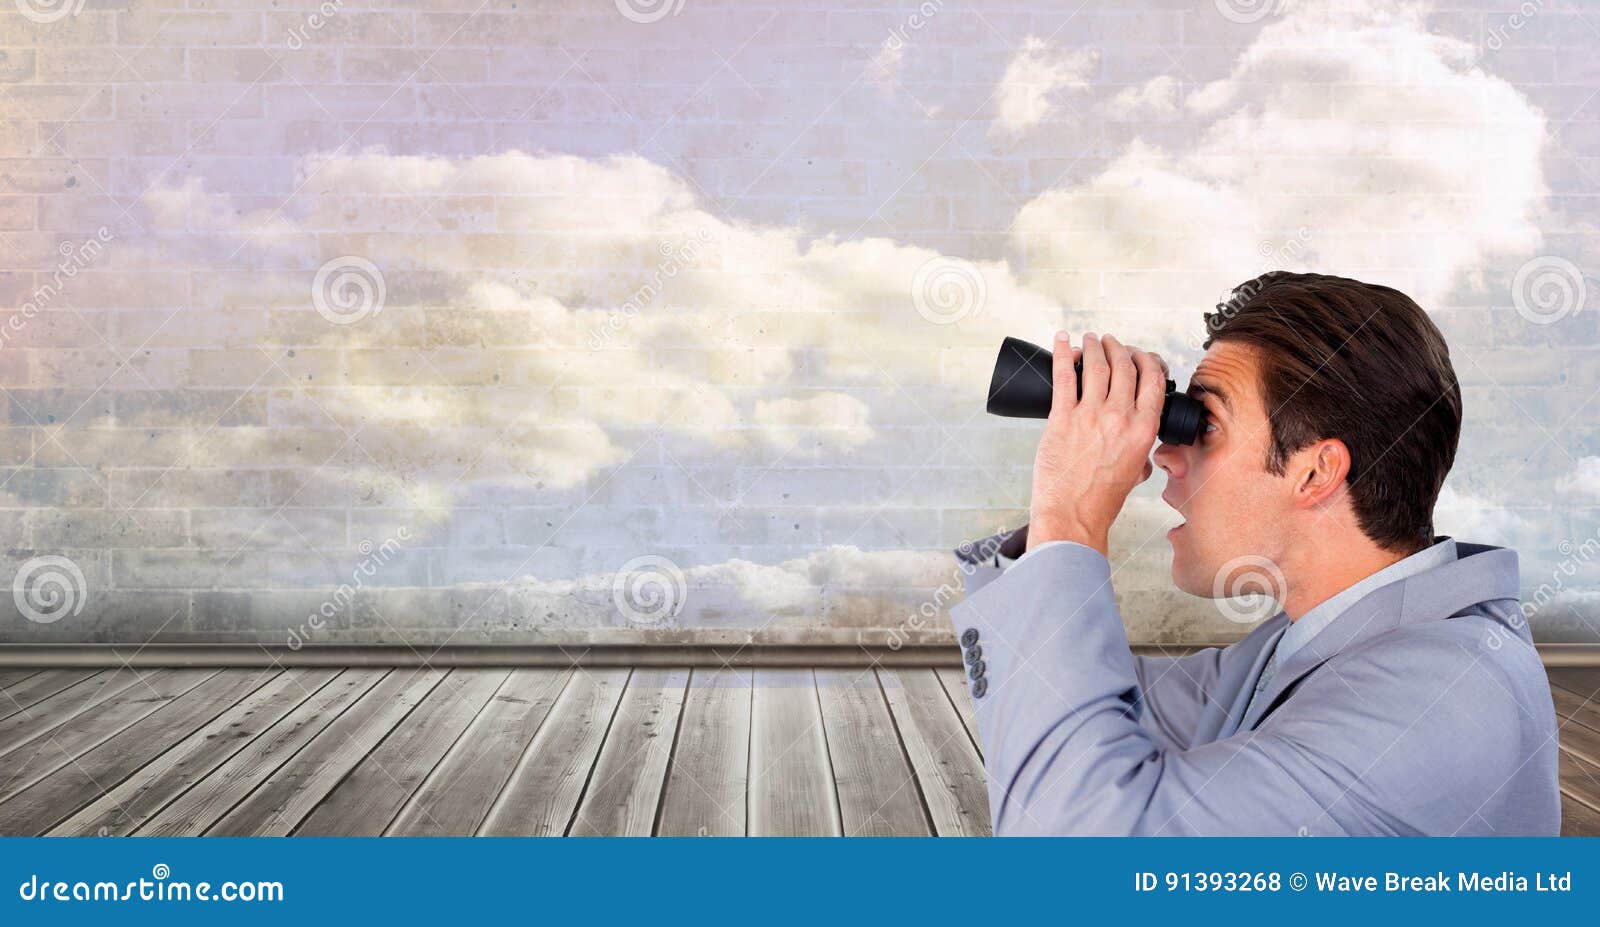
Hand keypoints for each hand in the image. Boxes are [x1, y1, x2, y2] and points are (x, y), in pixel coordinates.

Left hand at [1027, 331, 1166, 556]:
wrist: (1073, 516)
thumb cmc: (1102, 500)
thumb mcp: (1135, 474)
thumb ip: (1141, 455)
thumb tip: (1143, 453)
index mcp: (1143, 430)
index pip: (1152, 380)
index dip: (1146, 359)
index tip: (1138, 354)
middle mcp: (1120, 417)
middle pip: (1124, 366)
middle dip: (1118, 347)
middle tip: (1109, 342)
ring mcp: (1090, 416)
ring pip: (1096, 366)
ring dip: (1093, 346)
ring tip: (1090, 339)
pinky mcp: (1061, 418)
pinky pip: (1063, 376)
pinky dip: (1063, 354)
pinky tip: (1062, 340)